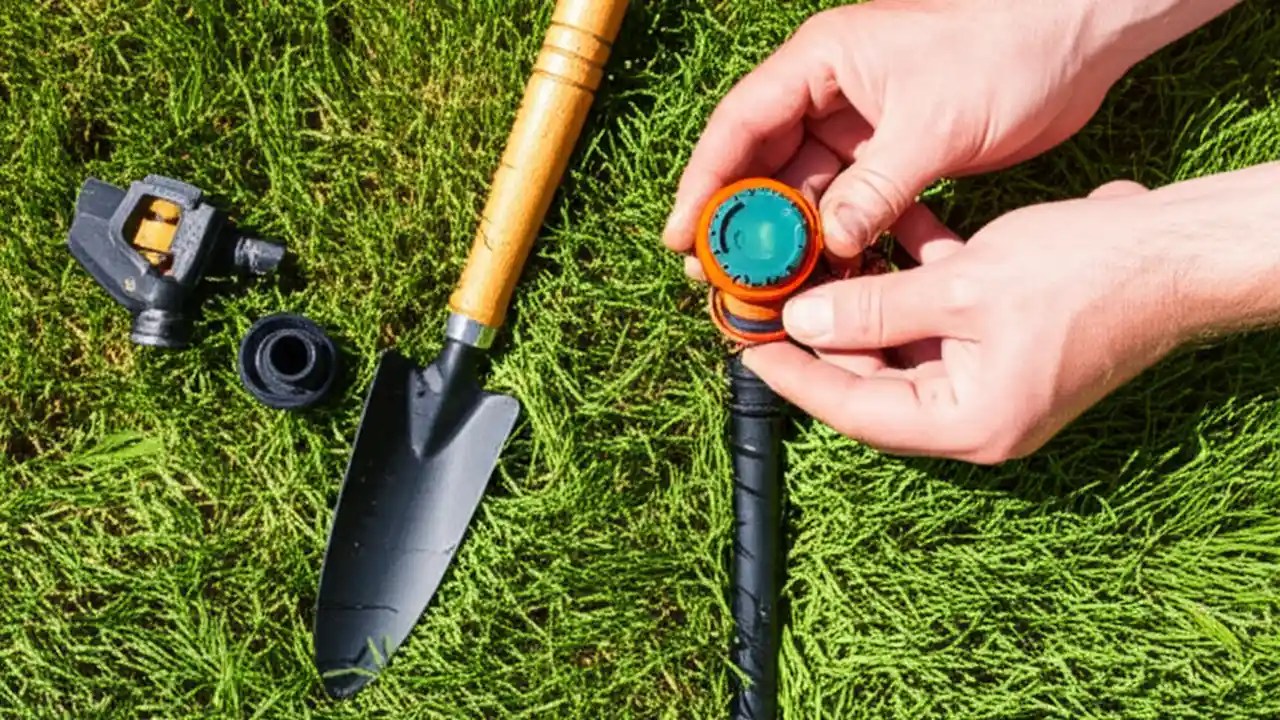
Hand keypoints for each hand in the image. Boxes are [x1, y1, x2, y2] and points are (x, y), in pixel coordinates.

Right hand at [663, 0, 1240, 271]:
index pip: (741, 125)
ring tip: (772, 289)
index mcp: (822, 62)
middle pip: (764, 161)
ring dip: (790, 236)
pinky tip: (829, 276)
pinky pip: (848, 200)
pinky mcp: (892, 151)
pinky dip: (838, 237)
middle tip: (720, 277)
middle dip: (743, 220)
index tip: (682, 236)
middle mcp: (830, 91)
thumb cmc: (1005, 51)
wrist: (1079, 38)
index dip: (706, 182)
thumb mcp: (933, 126)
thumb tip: (834, 248)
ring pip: (805, 188)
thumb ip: (876, 189)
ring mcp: (860, 123)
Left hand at [742, 180, 1187, 463]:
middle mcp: (976, 414)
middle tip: (771, 294)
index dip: (795, 377)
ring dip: (867, 293)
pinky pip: (938, 318)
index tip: (746, 349)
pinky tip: (889, 231)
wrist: (1175, 250)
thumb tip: (803, 320)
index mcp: (967, 422)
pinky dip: (913, 278)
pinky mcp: (1002, 343)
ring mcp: (990, 379)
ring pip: (901, 341)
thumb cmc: (1086, 275)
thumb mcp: (964, 287)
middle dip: (824, 329)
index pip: (854, 408)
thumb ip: (876, 309)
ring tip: (820, 252)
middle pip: (873, 378)